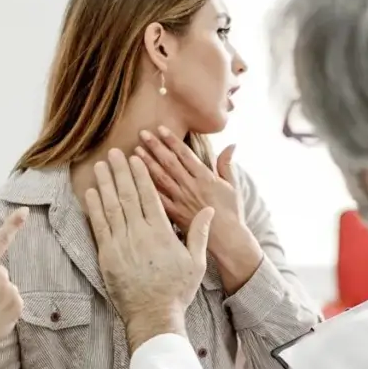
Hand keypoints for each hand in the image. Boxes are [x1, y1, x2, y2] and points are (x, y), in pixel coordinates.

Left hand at [86, 149, 215, 346]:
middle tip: (113, 152)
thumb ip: (200, 233)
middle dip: (120, 171)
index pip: (150, 195)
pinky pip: (99, 226)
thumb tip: (209, 211)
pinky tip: (91, 193)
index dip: (141, 174)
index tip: (136, 158)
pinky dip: (94, 207)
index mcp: (161, 232)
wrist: (154, 315)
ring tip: (99, 165)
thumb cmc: (177, 290)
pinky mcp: (107, 255)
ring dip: (105, 183)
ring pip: (111, 206)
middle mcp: (139, 234)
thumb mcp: (197, 261)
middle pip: (127, 195)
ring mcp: (121, 244)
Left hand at [135, 127, 244, 254]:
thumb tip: (231, 144)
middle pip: (170, 163)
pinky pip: (157, 199)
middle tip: (142, 133)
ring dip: (147, 163)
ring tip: (135, 151)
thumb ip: (227, 165)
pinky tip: (134, 179)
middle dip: (155, 146)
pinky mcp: (174, 214)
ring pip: (160, 178)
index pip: (185, 155)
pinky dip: (146, 189)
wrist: (227, 239)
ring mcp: (181, 201)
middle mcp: (191, 187)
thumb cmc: (232, 212)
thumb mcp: (233, 186)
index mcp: (205, 178)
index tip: (160, 129)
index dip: (172, 140)